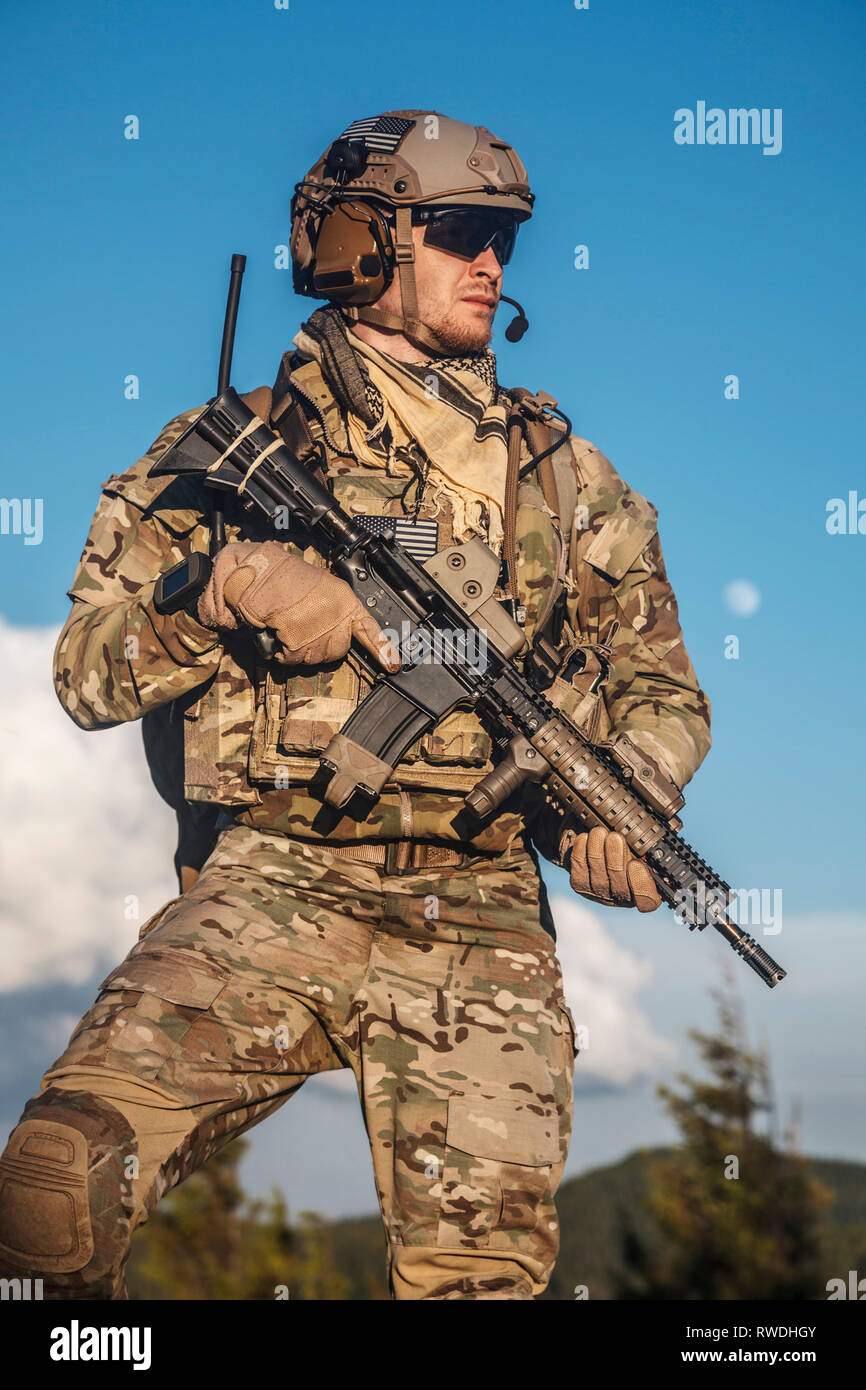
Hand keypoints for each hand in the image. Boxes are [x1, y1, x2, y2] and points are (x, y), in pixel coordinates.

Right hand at [197, 541, 400, 670]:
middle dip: (319, 647)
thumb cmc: (283, 577)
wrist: (260, 572)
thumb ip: (331, 611)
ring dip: (297, 650)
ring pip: (313, 659)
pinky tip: (276, 632)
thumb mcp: (320, 589)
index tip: (392, 663)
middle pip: (337, 652)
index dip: (381, 648)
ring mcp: (319, 629)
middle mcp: (336, 616)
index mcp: (344, 601)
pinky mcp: (298, 640)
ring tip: (285, 626)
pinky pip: (292, 659)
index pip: (368, 628)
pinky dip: (281, 653)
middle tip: (301, 630)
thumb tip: (336, 633)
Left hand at [561, 826, 660, 912]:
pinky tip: (585, 838)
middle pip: (619, 883)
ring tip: (599, 832)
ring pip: (598, 870)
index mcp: (642, 893)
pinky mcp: (578, 883)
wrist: (596, 858)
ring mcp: (597, 892)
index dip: (641, 883)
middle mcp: (620, 898)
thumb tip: (651, 838)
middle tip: (615, 837)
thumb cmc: (624, 854)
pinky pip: (580, 864)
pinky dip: (582, 848)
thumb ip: (645, 852)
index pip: (647, 901)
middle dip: (616, 856)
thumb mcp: (639, 854)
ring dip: (598, 847)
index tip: (636, 863)